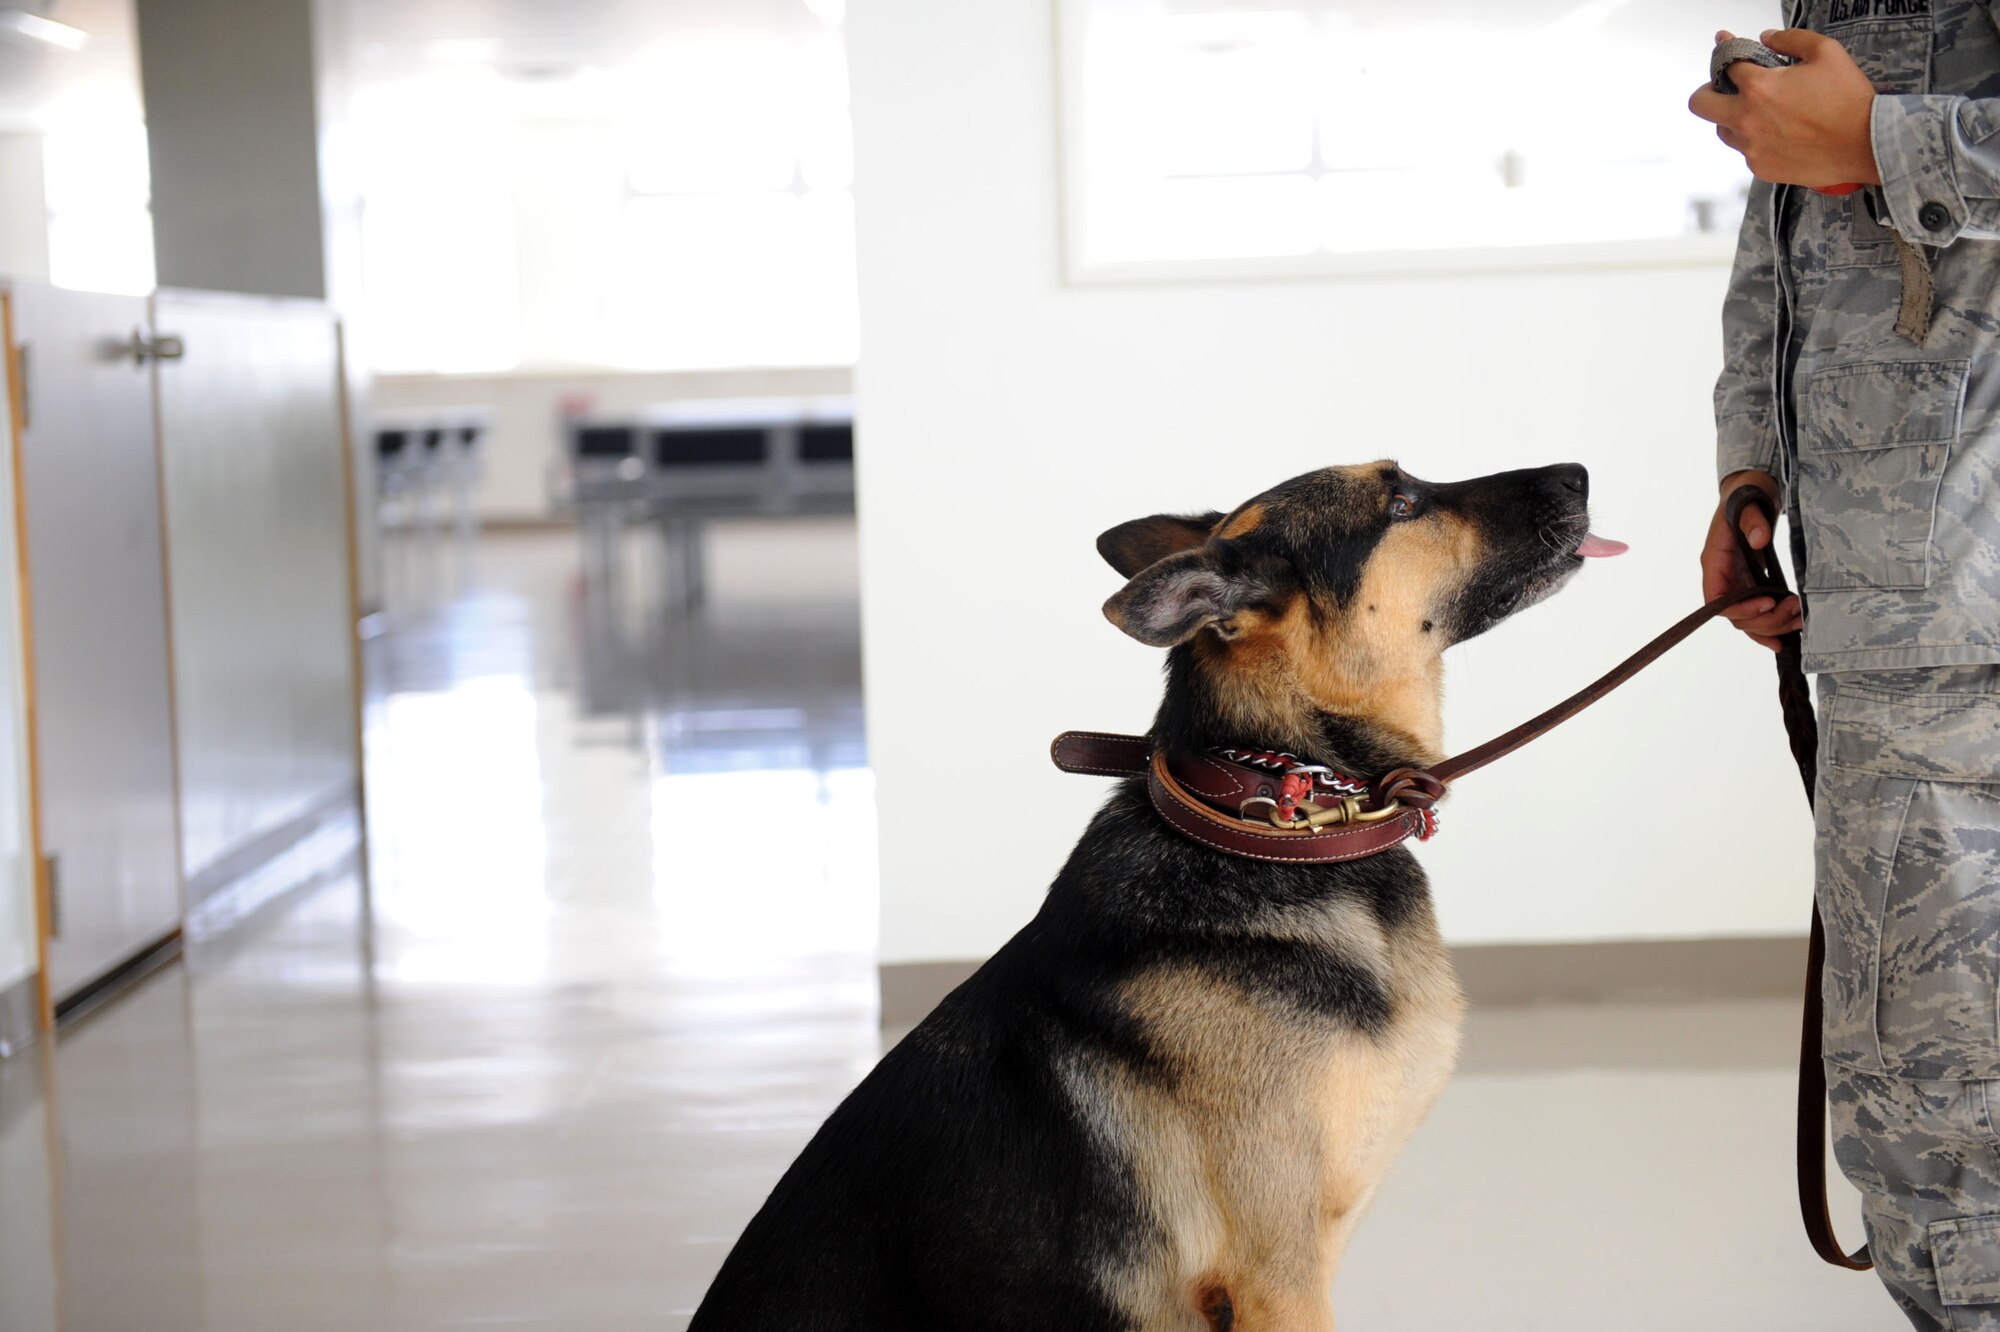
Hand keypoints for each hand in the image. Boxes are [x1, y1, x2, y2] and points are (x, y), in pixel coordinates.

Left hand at [1689, 28, 1880, 187]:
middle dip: (1708, 90)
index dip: (1725, 48)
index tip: (1724, 43)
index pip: (1726, 62)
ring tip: (1758, 111)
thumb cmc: (1848, 99)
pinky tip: (1778, 133)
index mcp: (1759, 87)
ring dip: (1732, 117)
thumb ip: (1791, 39)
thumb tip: (1766, 38)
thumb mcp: (1826, 52)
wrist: (1865, 144)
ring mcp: (1751, 147)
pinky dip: (1754, 140)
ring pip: (1722, 130)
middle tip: (1724, 87)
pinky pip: (1745, 151)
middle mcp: (1746, 119)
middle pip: (1699, 104)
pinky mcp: (1760, 167)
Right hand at [1702, 469, 1801, 651]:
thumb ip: (1752, 521)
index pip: (1717, 598)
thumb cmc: (1747, 496)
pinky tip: (1783, 638)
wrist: (1752, 492)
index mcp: (1714, 561)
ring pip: (1748, 621)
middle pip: (1736, 616)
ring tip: (1799, 617)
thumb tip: (1760, 539)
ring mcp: (1737, 584)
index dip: (1740, 608)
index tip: (1768, 602)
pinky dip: (1768, 629)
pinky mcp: (1751, 585)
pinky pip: (1756, 616)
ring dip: (1773, 625)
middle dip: (1765, 619)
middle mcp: (1722, 578)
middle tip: (1793, 608)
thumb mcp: (1749, 502)